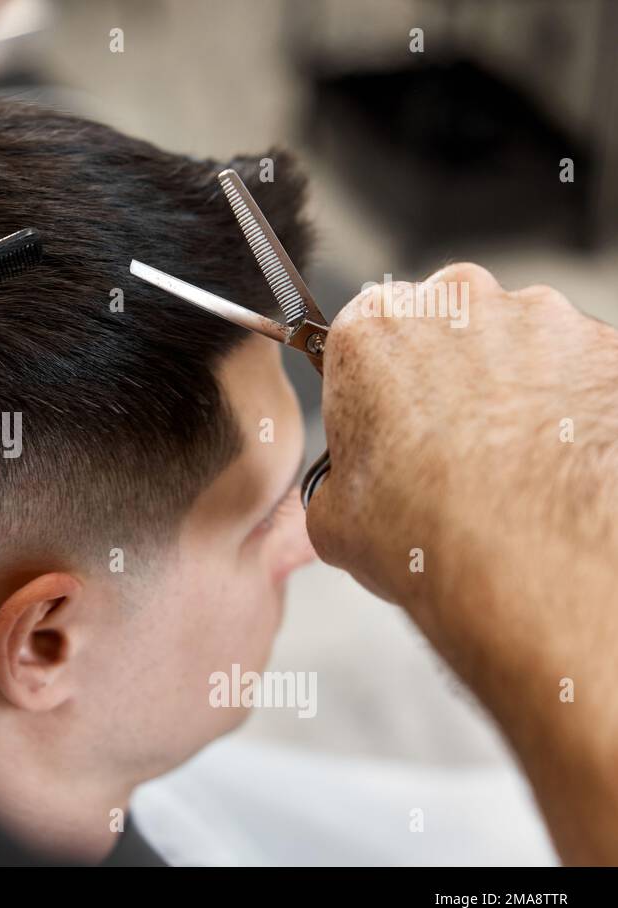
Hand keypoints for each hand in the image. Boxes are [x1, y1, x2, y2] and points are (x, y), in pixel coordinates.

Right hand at [305, 262, 617, 861]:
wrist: (556, 583)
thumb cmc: (440, 552)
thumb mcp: (344, 524)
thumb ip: (336, 485)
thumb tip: (344, 496)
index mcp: (376, 330)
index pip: (351, 328)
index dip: (363, 386)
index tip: (375, 416)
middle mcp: (463, 307)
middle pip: (441, 333)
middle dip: (438, 389)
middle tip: (439, 462)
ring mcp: (549, 328)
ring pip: (515, 355)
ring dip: (508, 408)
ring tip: (507, 488)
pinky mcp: (615, 361)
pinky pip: (577, 385)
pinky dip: (570, 425)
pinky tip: (560, 485)